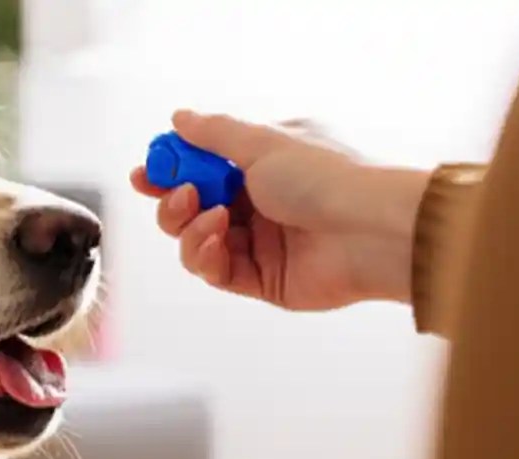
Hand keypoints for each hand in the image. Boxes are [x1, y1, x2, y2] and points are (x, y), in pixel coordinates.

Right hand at [131, 111, 430, 309]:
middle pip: (192, 208)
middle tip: (178, 193)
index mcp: (264, 164)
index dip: (171, 170)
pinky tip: (216, 240)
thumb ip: (214, 134)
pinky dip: (206, 256)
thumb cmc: (328, 178)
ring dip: (190, 229)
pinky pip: (215, 272)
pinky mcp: (262, 280)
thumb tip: (179, 118)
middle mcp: (259, 203)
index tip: (146, 171)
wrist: (371, 231)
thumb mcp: (263, 143)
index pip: (203, 166)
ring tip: (210, 217)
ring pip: (197, 242)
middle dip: (174, 201)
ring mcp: (260, 243)